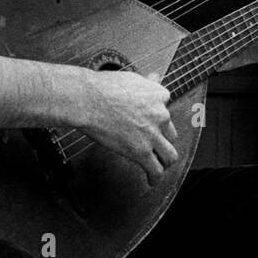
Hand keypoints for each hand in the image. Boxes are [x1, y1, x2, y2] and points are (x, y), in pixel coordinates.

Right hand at [79, 68, 177, 185]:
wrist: (87, 99)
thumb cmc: (102, 87)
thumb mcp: (131, 78)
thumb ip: (146, 82)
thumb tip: (155, 77)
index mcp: (159, 95)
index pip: (166, 109)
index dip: (158, 118)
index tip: (152, 124)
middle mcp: (161, 114)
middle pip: (170, 134)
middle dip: (162, 140)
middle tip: (154, 146)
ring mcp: (152, 134)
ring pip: (169, 155)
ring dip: (164, 161)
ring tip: (159, 165)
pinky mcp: (141, 151)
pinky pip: (155, 169)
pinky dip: (155, 177)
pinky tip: (151, 180)